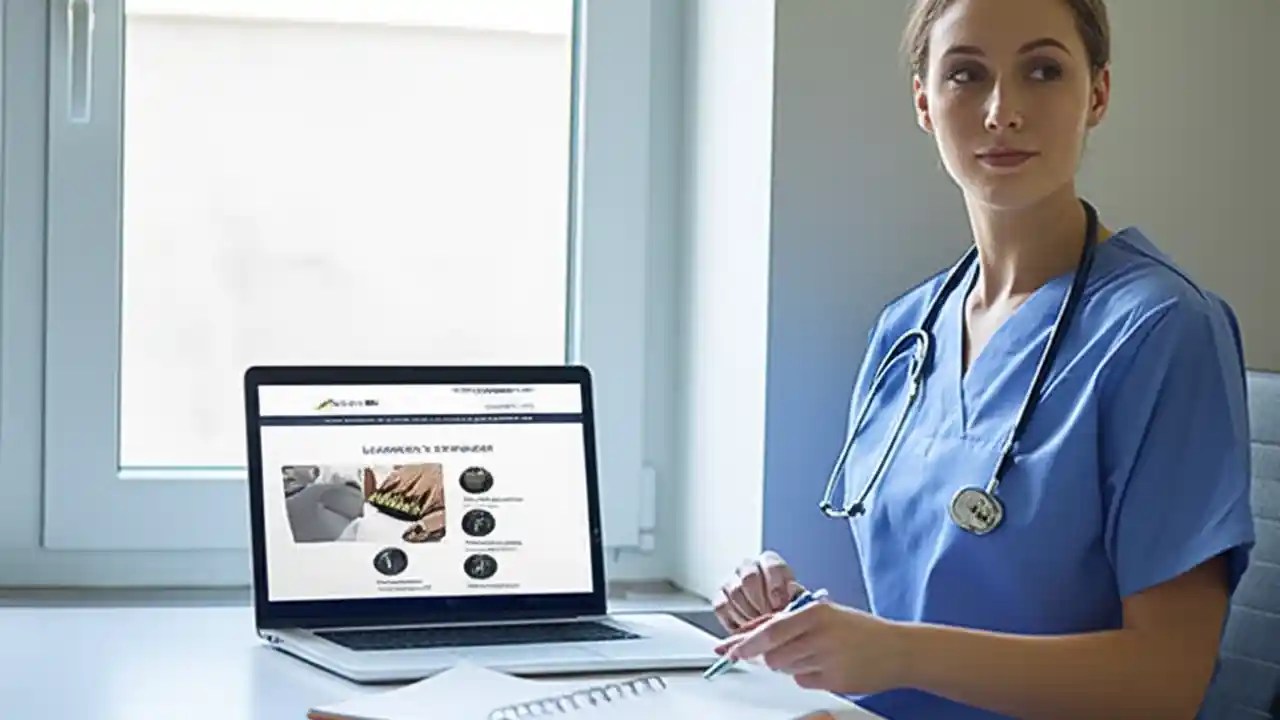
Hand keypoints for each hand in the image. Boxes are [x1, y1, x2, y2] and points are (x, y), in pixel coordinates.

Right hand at [712, 551, 804, 632]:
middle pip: (749, 577)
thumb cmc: (786, 610)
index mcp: (769, 562)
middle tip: (768, 616)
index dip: (775, 585)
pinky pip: (721, 606)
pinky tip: (746, 627)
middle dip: (760, 601)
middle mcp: (748, 567)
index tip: (780, 603)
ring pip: (734, 592)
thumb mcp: (796, 602)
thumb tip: (793, 590)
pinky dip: (734, 619)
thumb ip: (796, 595)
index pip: (771, 565)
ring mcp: (731, 582)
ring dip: (749, 613)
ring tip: (760, 626)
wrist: (773, 626)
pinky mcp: (720, 599)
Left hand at [713, 599, 907, 695]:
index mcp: (814, 612)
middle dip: (771, 654)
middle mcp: (819, 635)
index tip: (727, 648)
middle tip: (788, 648)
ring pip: (785, 668)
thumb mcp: (825, 614)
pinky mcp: (834, 680)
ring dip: (790, 664)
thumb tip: (752, 632)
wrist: (898, 649)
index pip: (768, 630)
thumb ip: (789, 621)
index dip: (744, 641)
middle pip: (772, 654)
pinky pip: (803, 681)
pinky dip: (807, 676)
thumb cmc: (860, 630)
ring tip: (815, 653)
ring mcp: (827, 659)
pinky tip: (826, 665)